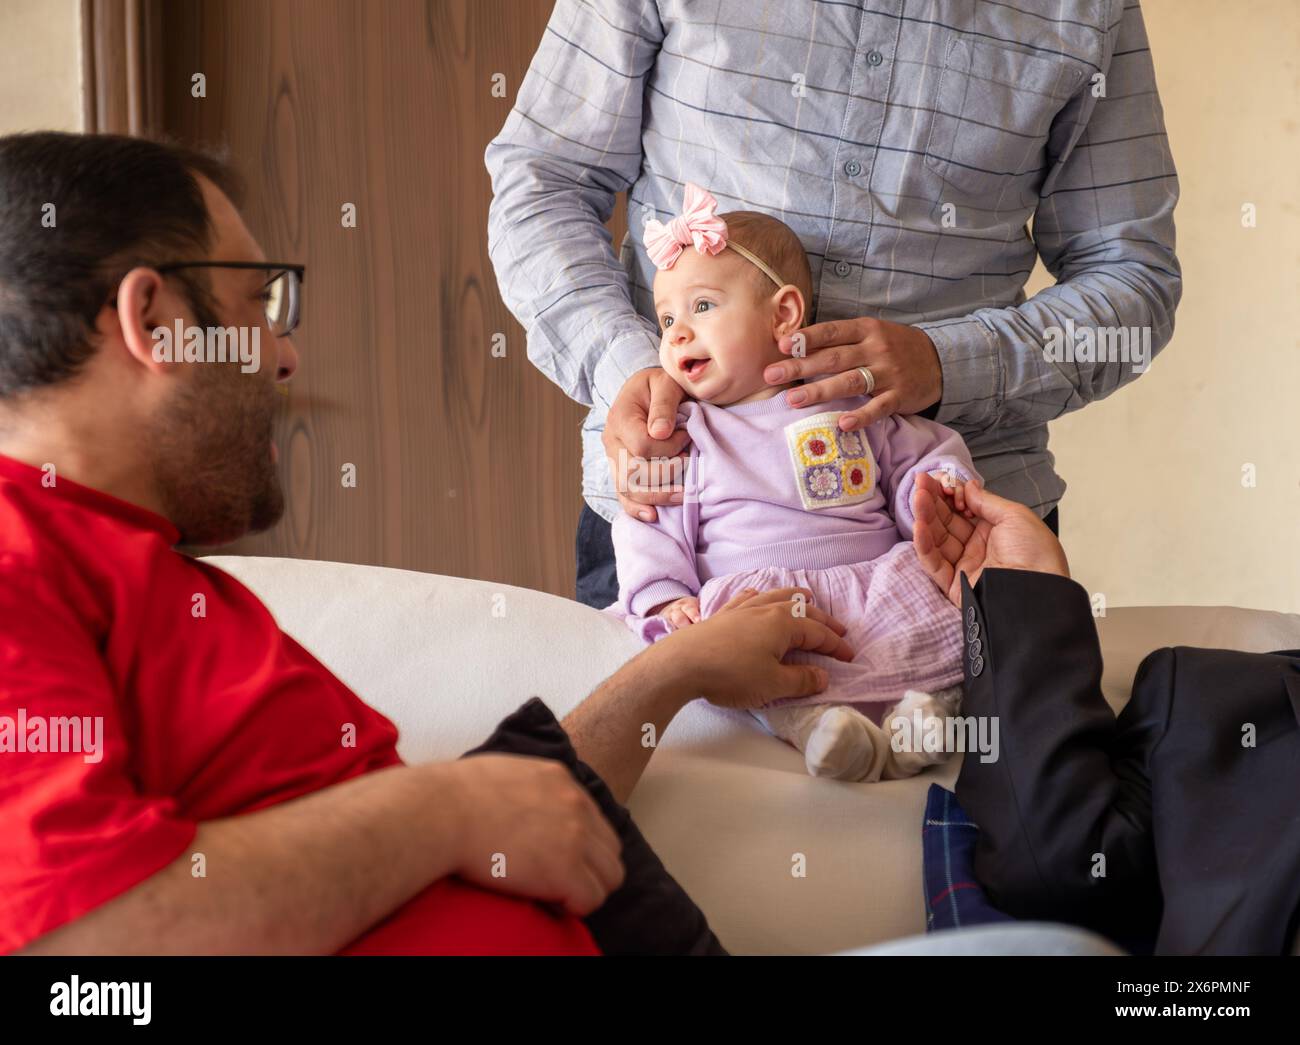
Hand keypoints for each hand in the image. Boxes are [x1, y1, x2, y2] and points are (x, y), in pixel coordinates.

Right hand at [442, 754, 624, 916]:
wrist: (440, 812)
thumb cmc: (454, 796)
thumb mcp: (504, 774)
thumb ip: (527, 787)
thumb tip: (521, 806)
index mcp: (560, 780)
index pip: (596, 821)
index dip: (580, 847)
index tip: (557, 860)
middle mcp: (576, 804)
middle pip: (611, 850)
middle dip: (590, 870)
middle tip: (558, 882)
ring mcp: (575, 836)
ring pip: (609, 877)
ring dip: (585, 889)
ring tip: (553, 894)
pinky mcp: (566, 869)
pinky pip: (591, 899)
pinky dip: (573, 906)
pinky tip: (546, 902)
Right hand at [602, 368, 690, 521]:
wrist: (647, 391)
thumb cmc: (659, 386)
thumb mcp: (664, 383)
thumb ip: (663, 404)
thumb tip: (660, 433)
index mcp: (619, 417)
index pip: (642, 445)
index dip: (670, 446)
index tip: (688, 436)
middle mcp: (611, 441)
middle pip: (632, 472)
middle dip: (666, 475)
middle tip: (690, 465)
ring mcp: (613, 459)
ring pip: (627, 489)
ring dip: (657, 496)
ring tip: (683, 496)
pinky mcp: (620, 471)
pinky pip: (623, 495)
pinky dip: (636, 508)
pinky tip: (653, 516)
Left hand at [657, 587, 854, 708]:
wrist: (681, 663)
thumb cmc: (730, 674)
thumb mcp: (773, 684)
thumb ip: (802, 680)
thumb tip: (823, 676)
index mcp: (783, 624)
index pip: (818, 633)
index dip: (836, 645)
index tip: (849, 657)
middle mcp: (765, 609)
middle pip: (802, 609)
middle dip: (823, 620)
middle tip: (838, 631)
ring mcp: (742, 609)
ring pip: (775, 596)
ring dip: (795, 599)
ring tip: (807, 599)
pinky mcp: (722, 614)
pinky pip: (749, 598)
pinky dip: (762, 596)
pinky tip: (759, 598)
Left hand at [764, 317, 941, 430]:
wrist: (939, 360)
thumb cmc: (894, 347)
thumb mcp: (871, 333)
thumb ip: (841, 339)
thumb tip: (796, 346)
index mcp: (866, 329)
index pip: (831, 332)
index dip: (806, 338)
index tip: (781, 346)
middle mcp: (876, 349)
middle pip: (833, 358)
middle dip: (800, 366)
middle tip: (772, 374)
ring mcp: (888, 373)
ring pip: (851, 381)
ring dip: (820, 390)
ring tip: (793, 400)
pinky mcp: (900, 397)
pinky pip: (878, 408)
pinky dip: (861, 416)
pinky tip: (841, 424)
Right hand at [911, 472, 1069, 607]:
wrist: (1037, 593)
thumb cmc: (1034, 553)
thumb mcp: (1016, 516)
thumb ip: (986, 500)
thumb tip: (967, 486)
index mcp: (994, 530)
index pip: (964, 508)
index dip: (952, 494)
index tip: (942, 481)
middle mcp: (977, 546)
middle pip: (947, 520)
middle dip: (933, 500)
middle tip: (920, 482)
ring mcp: (964, 564)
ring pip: (937, 538)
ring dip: (925, 517)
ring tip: (917, 497)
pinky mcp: (953, 584)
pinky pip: (934, 563)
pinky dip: (923, 545)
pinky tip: (919, 525)